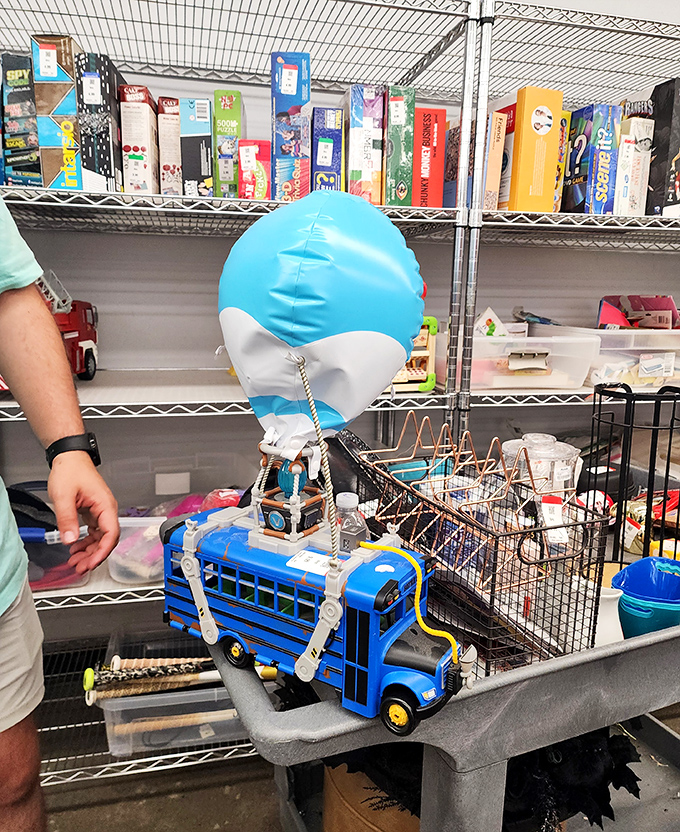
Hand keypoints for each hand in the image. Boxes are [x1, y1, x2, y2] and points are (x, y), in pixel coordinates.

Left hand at [47, 451, 118, 573]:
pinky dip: (86, 542)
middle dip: (94, 556)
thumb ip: (67, 519)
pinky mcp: (93, 512)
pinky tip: (75, 547)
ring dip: (89, 551)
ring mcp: (100, 511)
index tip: (91, 563)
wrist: (69, 458)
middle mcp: (106, 510)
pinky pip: (94, 532)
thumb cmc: (71, 470)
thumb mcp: (64, 496)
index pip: (111, 534)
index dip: (102, 552)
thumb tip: (70, 539)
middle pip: (107, 540)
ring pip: (100, 538)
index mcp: (105, 505)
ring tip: (75, 561)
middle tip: (80, 567)